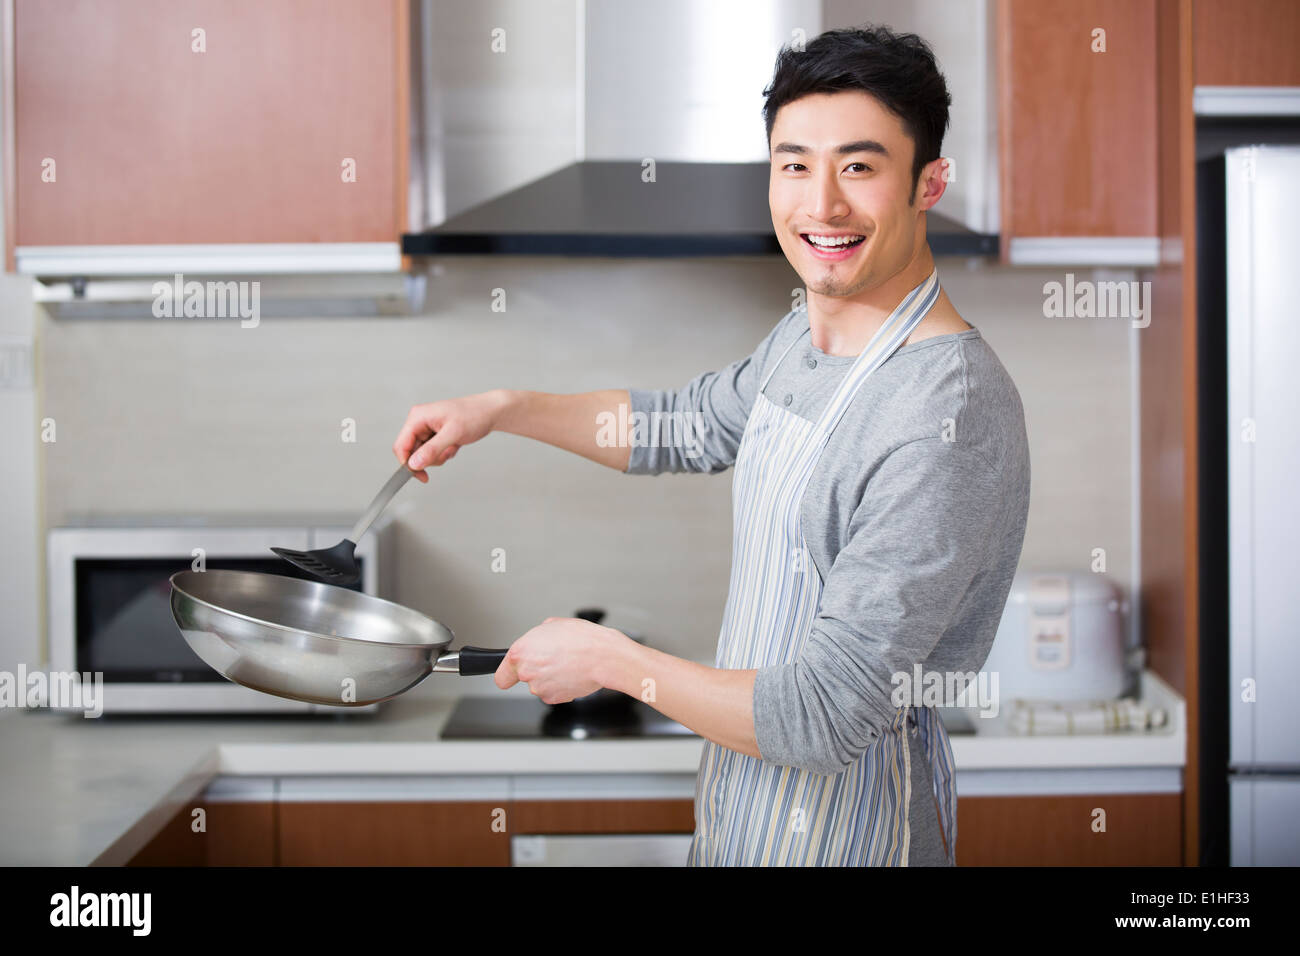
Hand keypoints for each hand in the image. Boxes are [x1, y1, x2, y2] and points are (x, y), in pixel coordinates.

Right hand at [392, 390, 509, 482]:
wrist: (490, 412)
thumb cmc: (474, 415)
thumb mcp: (452, 434)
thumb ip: (431, 450)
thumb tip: (413, 464)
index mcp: (417, 417)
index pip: (401, 446)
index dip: (408, 463)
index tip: (420, 475)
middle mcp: (419, 421)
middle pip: (412, 452)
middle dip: (430, 458)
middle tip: (446, 453)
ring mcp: (427, 428)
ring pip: (423, 454)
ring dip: (439, 456)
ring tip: (453, 445)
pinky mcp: (435, 434)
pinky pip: (433, 452)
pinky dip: (444, 453)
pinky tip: (455, 444)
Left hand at [494, 617, 622, 704]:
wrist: (604, 657)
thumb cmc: (582, 639)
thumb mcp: (553, 624)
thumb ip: (536, 637)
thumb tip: (537, 642)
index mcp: (520, 653)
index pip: (501, 675)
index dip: (507, 674)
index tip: (510, 675)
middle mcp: (526, 672)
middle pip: (524, 677)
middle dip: (536, 669)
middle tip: (553, 658)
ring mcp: (540, 688)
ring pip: (540, 685)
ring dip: (550, 677)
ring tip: (567, 663)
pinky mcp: (554, 699)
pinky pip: (553, 692)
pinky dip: (561, 685)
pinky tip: (571, 673)